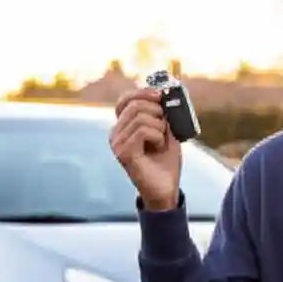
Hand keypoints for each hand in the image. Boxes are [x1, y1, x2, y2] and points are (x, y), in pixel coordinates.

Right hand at [110, 88, 181, 209]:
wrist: (166, 188)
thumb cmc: (165, 161)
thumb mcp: (166, 131)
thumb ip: (162, 114)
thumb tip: (162, 94)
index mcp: (123, 127)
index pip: (124, 100)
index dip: (142, 93)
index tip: (160, 95)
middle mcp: (115, 134)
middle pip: (134, 105)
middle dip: (156, 111)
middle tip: (165, 126)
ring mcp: (117, 144)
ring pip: (140, 117)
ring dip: (159, 128)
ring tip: (160, 142)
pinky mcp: (123, 152)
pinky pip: (143, 131)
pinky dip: (157, 136)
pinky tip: (158, 147)